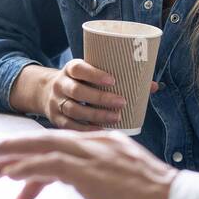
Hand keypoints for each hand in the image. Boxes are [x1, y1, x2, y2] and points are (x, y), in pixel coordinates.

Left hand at [0, 130, 177, 198]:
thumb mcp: (127, 182)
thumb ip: (104, 179)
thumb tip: (88, 189)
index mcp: (109, 143)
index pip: (63, 144)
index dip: (35, 155)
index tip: (14, 169)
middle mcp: (99, 143)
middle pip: (46, 138)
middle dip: (13, 145)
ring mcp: (95, 155)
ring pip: (43, 147)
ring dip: (11, 155)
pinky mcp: (91, 172)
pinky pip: (50, 165)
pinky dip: (26, 169)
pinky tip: (10, 175)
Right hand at [10, 59, 158, 130]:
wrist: (46, 91)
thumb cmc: (81, 81)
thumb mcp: (92, 72)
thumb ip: (120, 77)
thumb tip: (153, 86)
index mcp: (71, 68)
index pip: (79, 68)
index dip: (94, 74)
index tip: (113, 80)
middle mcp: (60, 84)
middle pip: (78, 91)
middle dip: (100, 98)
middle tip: (122, 102)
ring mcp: (56, 102)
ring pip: (74, 110)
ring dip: (96, 115)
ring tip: (116, 118)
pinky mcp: (55, 119)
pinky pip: (70, 126)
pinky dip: (86, 129)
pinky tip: (101, 130)